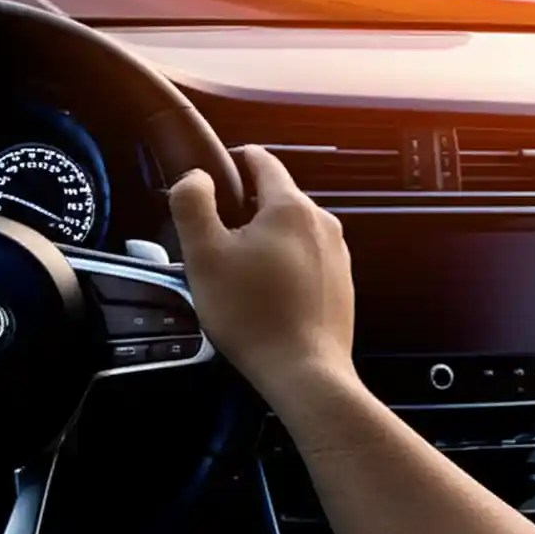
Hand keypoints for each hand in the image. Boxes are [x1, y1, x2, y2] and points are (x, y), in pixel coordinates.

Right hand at [168, 146, 355, 399]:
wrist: (303, 372)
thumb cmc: (250, 313)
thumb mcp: (204, 255)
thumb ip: (193, 204)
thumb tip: (196, 177)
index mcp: (290, 207)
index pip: (262, 161)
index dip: (234, 161)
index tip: (213, 176)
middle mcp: (322, 223)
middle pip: (276, 198)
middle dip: (245, 209)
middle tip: (214, 238)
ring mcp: (338, 254)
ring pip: (291, 230)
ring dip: (264, 239)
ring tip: (237, 270)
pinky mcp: (342, 284)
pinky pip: (305, 259)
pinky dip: (283, 264)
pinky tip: (265, 293)